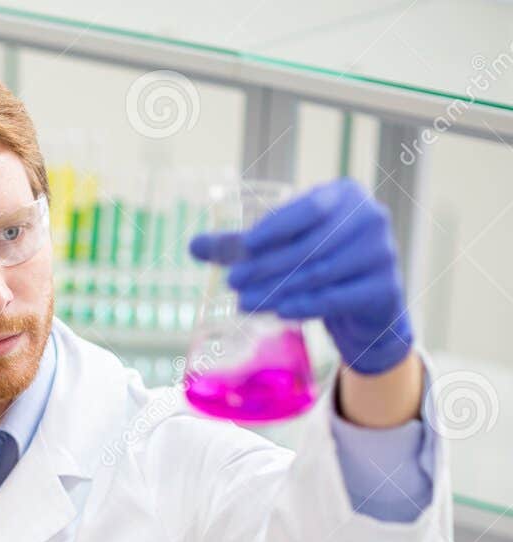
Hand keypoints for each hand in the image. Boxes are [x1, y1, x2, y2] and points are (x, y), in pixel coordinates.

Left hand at [188, 178, 413, 375]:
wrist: (363, 301)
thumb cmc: (316, 262)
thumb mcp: (280, 248)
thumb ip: (239, 246)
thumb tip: (191, 245)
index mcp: (345, 195)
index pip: (308, 208)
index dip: (275, 227)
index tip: (245, 246)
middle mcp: (370, 218)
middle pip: (310, 245)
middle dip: (266, 265)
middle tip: (232, 282)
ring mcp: (382, 253)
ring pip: (320, 273)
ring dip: (277, 289)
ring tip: (243, 303)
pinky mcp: (384, 288)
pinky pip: (338, 298)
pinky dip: (306, 305)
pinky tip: (280, 312)